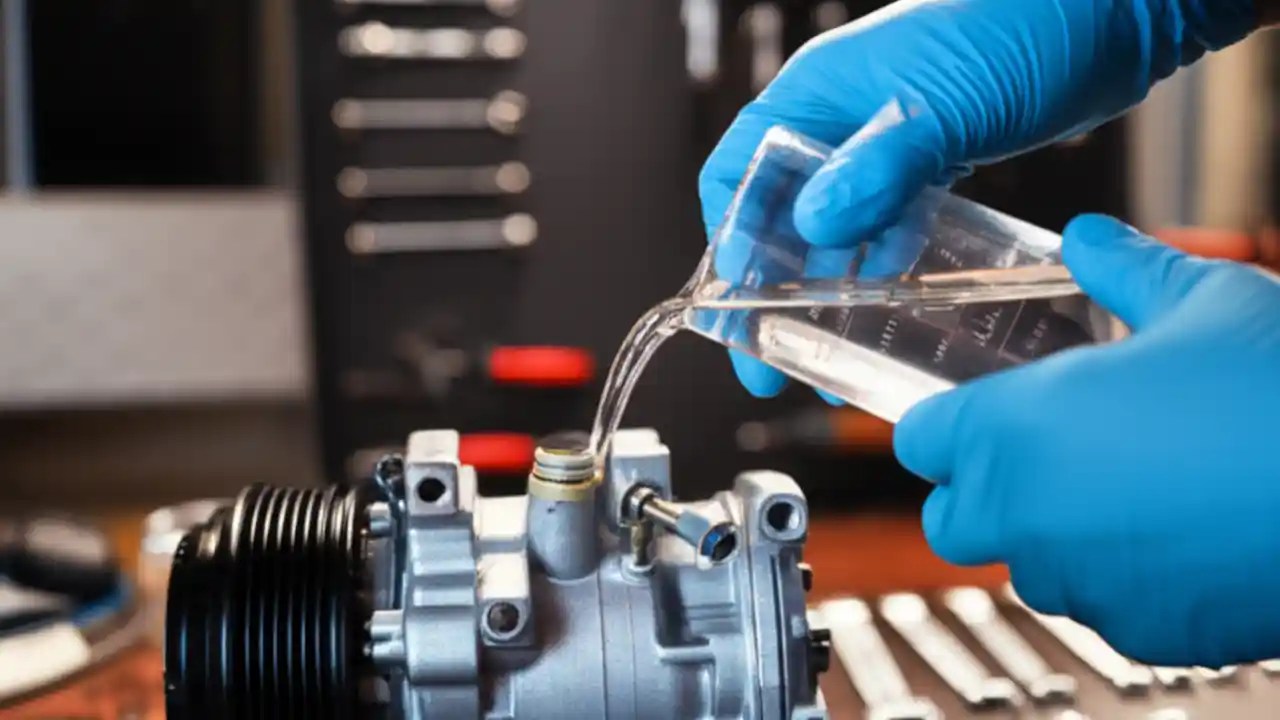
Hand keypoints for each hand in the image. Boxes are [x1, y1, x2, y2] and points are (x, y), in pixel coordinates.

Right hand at [699, 0, 1258, 397]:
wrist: (1112, 11)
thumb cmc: (1026, 25)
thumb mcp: (944, 105)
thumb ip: (878, 166)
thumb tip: (813, 224)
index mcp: (818, 91)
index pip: (738, 170)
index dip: (730, 240)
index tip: (735, 304)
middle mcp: (841, 119)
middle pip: (780, 211)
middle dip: (772, 287)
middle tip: (771, 357)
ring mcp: (885, 142)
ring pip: (835, 227)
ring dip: (829, 289)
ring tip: (831, 353)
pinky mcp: (932, 161)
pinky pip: (890, 224)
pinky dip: (885, 266)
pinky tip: (891, 306)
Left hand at [895, 215, 1279, 666]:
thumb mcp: (1204, 298)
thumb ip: (1125, 268)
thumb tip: (1089, 239)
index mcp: (1011, 430)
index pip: (920, 440)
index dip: (946, 425)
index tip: (979, 413)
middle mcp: (1023, 516)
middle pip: (953, 519)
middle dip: (983, 492)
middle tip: (1046, 456)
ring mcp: (1079, 583)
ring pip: (1027, 565)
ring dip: (1055, 532)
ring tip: (1132, 485)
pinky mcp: (1138, 632)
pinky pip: (1101, 605)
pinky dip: (1122, 575)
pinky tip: (1180, 532)